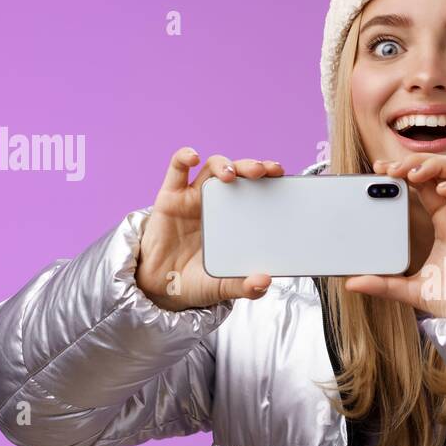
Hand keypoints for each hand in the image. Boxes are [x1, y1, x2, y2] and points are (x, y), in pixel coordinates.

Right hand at [135, 147, 284, 310]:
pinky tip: (193, 158)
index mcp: (239, 217)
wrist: (162, 288)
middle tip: (263, 171)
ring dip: (224, 164)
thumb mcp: (225, 287)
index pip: (259, 189)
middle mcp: (220, 202)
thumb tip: (265, 282)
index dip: (270, 178)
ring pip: (212, 168)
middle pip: (239, 173)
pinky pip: (176, 169)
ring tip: (230, 175)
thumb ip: (245, 287)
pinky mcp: (170, 197)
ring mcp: (194, 197)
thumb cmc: (198, 281)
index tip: (283, 176)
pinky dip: (184, 157)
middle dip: (252, 166)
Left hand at [344, 156, 445, 318]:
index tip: (379, 170)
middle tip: (389, 169)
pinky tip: (442, 190)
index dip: (404, 171)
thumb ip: (383, 283)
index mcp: (443, 221)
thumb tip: (351, 283)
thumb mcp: (410, 289)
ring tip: (412, 173)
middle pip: (439, 169)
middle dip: (414, 162)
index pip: (423, 183)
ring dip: (436, 164)